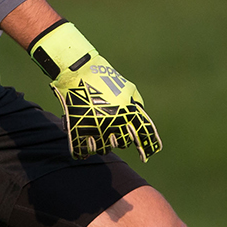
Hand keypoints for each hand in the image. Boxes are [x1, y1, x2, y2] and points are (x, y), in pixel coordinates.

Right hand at [29, 21, 162, 160]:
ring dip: (102, 144)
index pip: (143, 135)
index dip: (148, 147)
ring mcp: (96, 127)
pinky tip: (85, 145)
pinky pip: (83, 149)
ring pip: (103, 149)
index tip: (146, 156)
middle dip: (120, 140)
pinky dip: (84, 150)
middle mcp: (115, 122)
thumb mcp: (128, 87)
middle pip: (122, 144)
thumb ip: (137, 103)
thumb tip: (141, 117)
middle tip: (114, 133)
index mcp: (129, 112)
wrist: (78, 69)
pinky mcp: (79, 128)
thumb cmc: (104, 76)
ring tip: (98, 135)